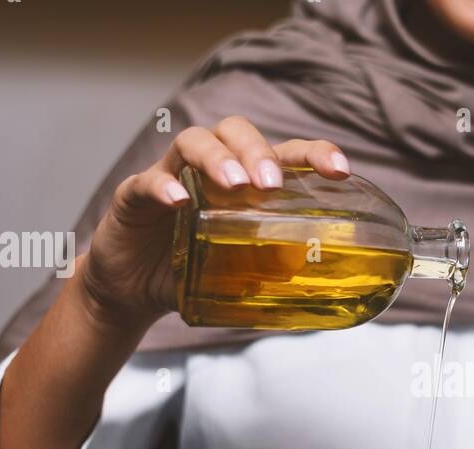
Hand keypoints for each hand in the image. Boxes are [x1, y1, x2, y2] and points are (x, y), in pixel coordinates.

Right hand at [80, 116, 351, 330]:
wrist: (133, 291)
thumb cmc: (192, 271)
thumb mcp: (236, 273)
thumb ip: (266, 266)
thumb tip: (304, 267)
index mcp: (244, 181)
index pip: (283, 152)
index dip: (313, 153)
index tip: (339, 170)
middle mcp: (209, 169)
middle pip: (236, 131)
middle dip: (259, 152)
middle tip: (272, 184)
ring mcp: (170, 175)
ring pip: (194, 141)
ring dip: (218, 158)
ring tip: (235, 185)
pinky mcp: (134, 195)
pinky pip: (148, 180)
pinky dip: (164, 187)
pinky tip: (179, 201)